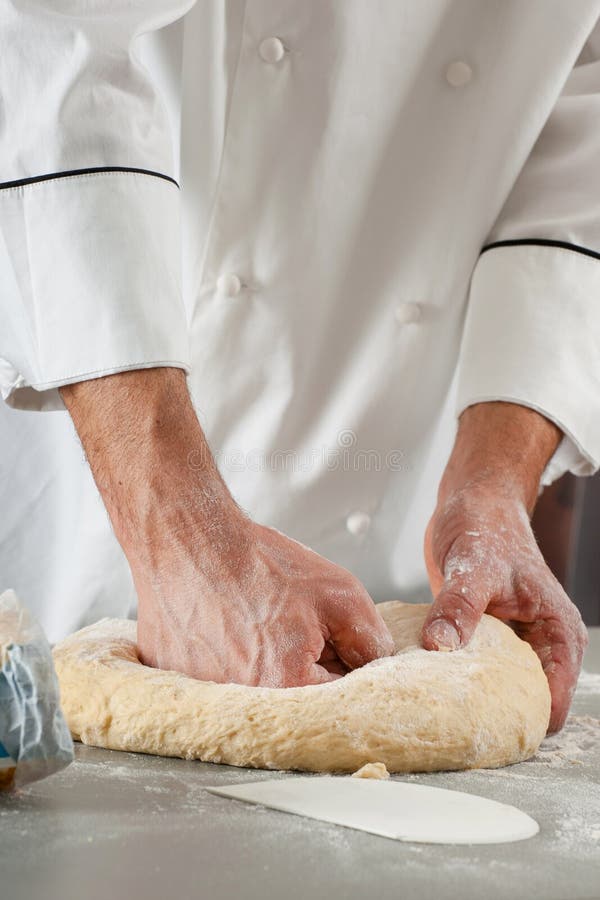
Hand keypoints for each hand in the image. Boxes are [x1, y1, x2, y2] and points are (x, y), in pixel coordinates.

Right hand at [135, 512, 393, 686]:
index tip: (327, 637)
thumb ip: (372, 643)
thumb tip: (378, 670)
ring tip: (253, 619)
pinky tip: (224, 624)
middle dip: (305, 665)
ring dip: (263, 663)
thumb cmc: (259, 562)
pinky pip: (216, 680)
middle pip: (296, 699)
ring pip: (257, 691)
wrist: (188, 537)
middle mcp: (243, 702)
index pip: (338, 699)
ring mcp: (205, 694)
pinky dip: (225, 658)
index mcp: (288, 686)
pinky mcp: (178, 680)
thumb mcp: (341, 596)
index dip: (340, 662)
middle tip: (287, 623)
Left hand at [421, 402, 587, 732]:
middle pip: (526, 705)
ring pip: (499, 691)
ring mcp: (513, 643)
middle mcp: (541, 644)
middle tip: (449, 731)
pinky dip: (456, 678)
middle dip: (494, 720)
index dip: (522, 723)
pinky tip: (427, 685)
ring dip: (471, 700)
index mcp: (557, 633)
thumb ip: (459, 607)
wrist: (474, 501)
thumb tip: (440, 646)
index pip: (552, 702)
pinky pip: (475, 671)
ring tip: (435, 714)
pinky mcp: (486, 637)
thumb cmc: (487, 526)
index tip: (481, 735)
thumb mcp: (473, 567)